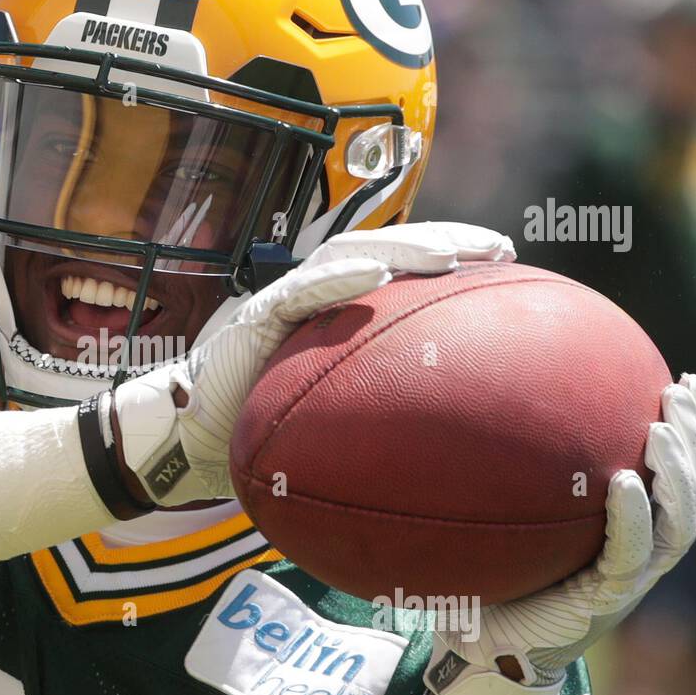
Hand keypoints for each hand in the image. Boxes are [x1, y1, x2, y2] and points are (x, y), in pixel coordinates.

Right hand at [113, 222, 517, 506]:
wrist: (190, 441)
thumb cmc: (261, 434)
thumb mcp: (333, 420)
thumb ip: (376, 411)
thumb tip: (451, 453)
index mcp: (337, 314)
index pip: (398, 271)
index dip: (450, 257)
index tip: (505, 261)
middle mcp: (314, 298)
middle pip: (384, 250)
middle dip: (443, 241)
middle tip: (500, 247)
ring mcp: (283, 301)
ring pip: (347, 256)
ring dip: (400, 250)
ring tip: (450, 255)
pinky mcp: (253, 318)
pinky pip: (299, 292)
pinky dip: (336, 280)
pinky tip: (376, 275)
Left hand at [425, 373, 695, 694]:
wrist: (478, 650)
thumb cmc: (488, 582)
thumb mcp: (504, 523)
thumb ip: (504, 477)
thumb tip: (464, 405)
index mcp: (622, 536)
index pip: (672, 480)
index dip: (689, 435)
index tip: (682, 381)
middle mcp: (636, 556)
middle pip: (689, 494)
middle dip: (694, 440)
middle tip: (681, 390)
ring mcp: (626, 581)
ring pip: (678, 524)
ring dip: (678, 475)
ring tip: (662, 430)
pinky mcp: (604, 602)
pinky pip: (630, 556)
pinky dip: (633, 520)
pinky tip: (627, 484)